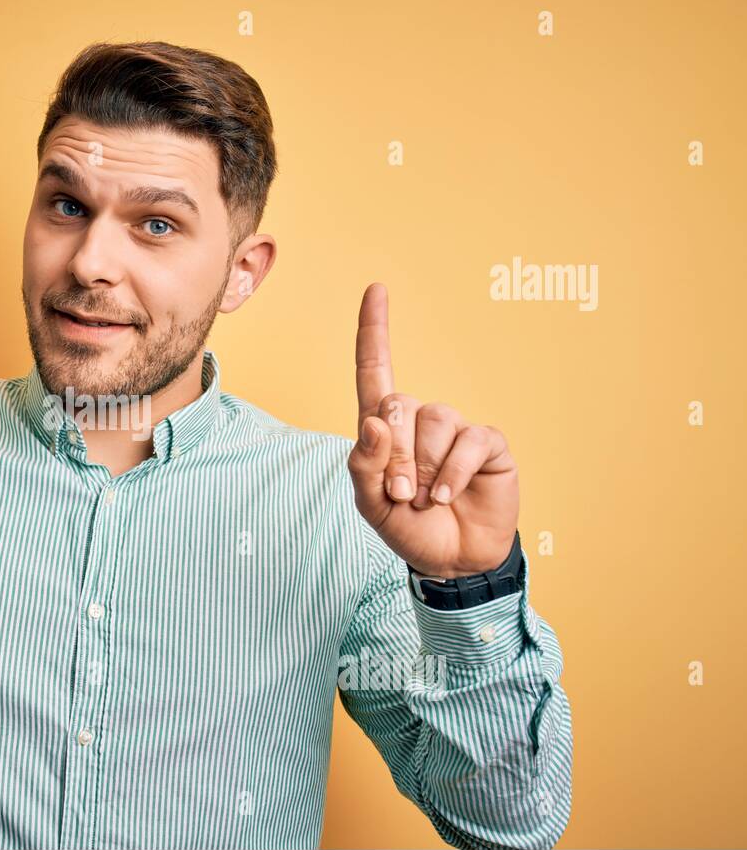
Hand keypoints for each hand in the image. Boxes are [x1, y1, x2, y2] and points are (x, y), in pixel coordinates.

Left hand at [347, 283, 518, 578]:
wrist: (452, 560)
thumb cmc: (408, 528)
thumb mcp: (370, 504)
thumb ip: (363, 465)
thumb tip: (374, 421)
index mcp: (384, 429)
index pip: (375, 370)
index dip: (374, 330)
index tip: (376, 289)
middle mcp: (418, 421)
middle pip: (398, 404)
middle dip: (394, 455)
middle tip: (399, 493)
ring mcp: (454, 431)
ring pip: (433, 421)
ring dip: (423, 467)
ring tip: (424, 498)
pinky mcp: (486, 444)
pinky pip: (468, 441)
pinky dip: (453, 471)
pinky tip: (446, 495)